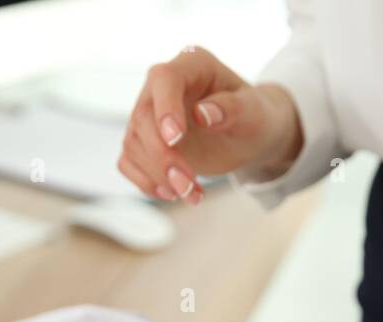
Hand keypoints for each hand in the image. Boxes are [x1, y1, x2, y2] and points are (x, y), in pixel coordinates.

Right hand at [117, 46, 304, 204]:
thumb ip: (232, 108)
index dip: (165, 108)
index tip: (175, 139)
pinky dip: (147, 182)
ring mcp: (149, 115)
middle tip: (187, 184)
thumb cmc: (254, 116)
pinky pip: (128, 162)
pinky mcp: (143, 141)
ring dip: (157, 176)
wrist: (247, 136)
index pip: (165, 79)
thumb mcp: (254, 112)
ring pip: (133, 144)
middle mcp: (162, 87)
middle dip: (162, 157)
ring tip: (192, 194)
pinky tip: (173, 194)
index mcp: (191, 65)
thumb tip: (202, 114)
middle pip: (143, 118)